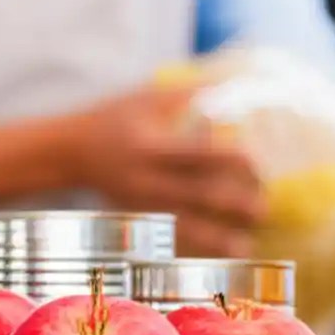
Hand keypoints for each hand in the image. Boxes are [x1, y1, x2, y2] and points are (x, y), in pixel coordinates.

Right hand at [69, 86, 266, 257]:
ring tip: (247, 245)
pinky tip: (220, 255)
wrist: (71, 152)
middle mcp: (145, 179)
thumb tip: (235, 79)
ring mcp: (141, 204)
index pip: (196, 155)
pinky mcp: (138, 219)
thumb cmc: (116, 118)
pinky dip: (196, 246)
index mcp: (150, 147)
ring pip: (184, 225)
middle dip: (231, 204)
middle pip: (195, 195)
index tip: (258, 163)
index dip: (228, 160)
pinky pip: (172, 237)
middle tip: (264, 208)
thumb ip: (188, 92)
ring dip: (217, 237)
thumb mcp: (146, 99)